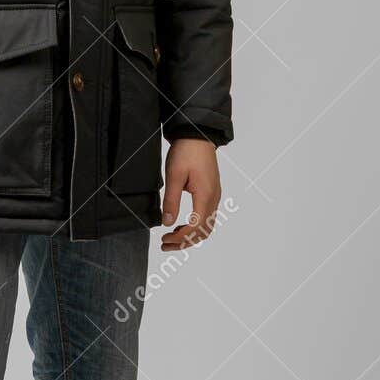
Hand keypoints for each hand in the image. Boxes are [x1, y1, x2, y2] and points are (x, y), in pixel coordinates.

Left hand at [160, 137, 220, 251]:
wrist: (197, 135)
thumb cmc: (186, 152)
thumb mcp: (174, 176)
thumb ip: (171, 201)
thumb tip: (167, 223)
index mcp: (205, 196)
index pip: (196, 228)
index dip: (180, 238)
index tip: (164, 239)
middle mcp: (213, 198)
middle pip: (204, 231)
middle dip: (185, 242)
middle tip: (166, 245)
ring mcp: (214, 196)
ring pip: (207, 226)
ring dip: (191, 236)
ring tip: (172, 238)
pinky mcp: (211, 192)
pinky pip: (207, 217)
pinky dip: (195, 226)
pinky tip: (181, 225)